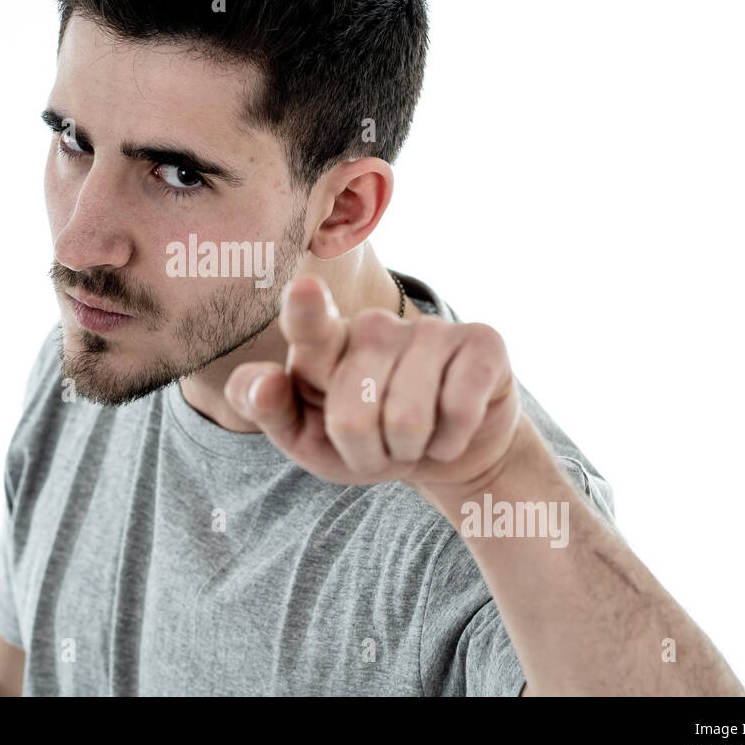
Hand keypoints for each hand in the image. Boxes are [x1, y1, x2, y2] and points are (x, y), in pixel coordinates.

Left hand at [224, 273, 526, 492]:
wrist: (446, 452)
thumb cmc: (366, 440)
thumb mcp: (308, 438)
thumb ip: (268, 409)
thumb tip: (264, 383)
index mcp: (323, 344)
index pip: (308, 326)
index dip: (307, 311)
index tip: (303, 290)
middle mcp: (372, 326)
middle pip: (354, 417)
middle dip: (364, 454)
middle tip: (378, 446)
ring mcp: (429, 328)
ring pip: (407, 421)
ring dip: (409, 452)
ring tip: (414, 438)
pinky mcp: (480, 341)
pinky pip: (457, 412)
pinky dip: (450, 443)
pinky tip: (451, 430)